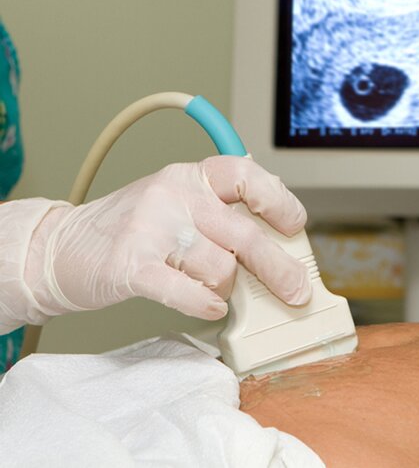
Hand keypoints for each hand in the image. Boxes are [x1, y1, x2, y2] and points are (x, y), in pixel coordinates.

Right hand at [25, 156, 310, 320]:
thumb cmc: (131, 230)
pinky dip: (206, 305)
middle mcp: (174, 194)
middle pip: (245, 234)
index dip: (278, 200)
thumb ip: (220, 211)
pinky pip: (189, 292)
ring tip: (208, 288)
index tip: (294, 224)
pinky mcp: (132, 265)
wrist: (59, 248)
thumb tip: (276, 235)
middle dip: (279, 269)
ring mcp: (152, 228)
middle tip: (297, 291)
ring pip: (222, 268)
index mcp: (190, 176)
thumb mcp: (177, 203)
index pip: (246, 174)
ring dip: (225, 289)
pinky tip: (209, 306)